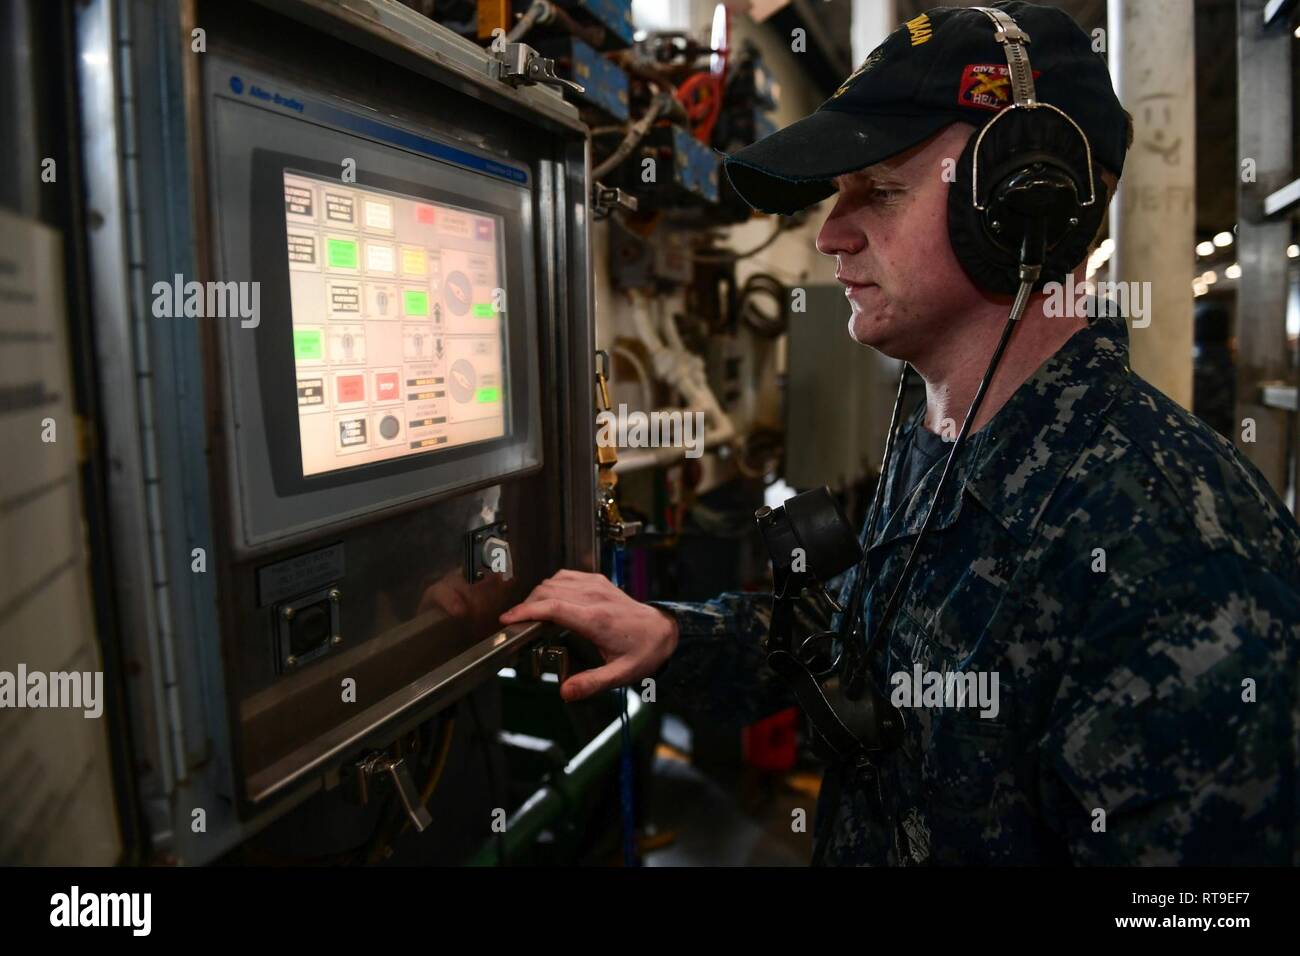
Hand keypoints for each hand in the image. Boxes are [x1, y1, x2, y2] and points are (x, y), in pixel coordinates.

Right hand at [499, 569, 678, 701]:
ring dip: (538, 595)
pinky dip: (552, 585)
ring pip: (555, 580)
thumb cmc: (643, 652)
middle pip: (548, 591)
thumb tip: (566, 691)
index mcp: (597, 619)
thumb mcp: (620, 675)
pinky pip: (566, 575)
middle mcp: (595, 597)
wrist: (663, 632)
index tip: (508, 618)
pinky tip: (550, 599)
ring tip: (531, 614)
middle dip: (527, 605)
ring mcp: (596, 586)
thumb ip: (591, 684)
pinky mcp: (598, 581)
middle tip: (517, 623)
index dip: (526, 611)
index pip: (552, 607)